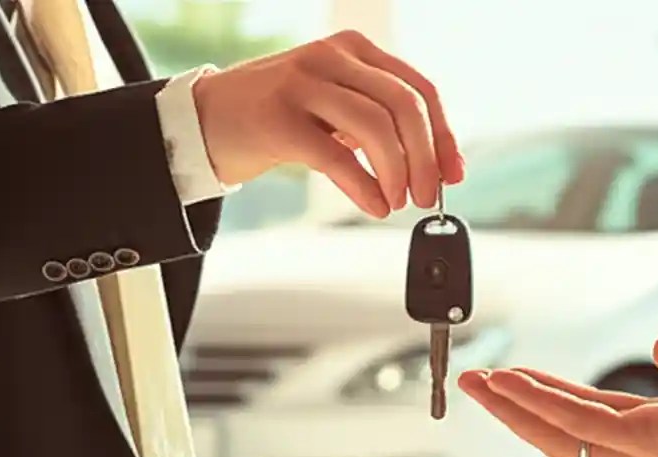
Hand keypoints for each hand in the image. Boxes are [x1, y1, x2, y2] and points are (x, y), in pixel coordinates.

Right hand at [191, 30, 463, 218]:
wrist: (203, 119)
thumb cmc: (277, 116)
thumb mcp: (335, 104)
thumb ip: (378, 121)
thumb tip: (432, 165)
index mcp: (354, 49)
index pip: (419, 88)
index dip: (444, 135)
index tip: (454, 173)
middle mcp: (331, 57)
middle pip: (404, 105)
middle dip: (426, 157)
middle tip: (428, 196)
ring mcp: (302, 83)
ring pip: (375, 126)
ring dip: (397, 172)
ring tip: (397, 200)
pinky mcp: (278, 118)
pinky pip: (336, 155)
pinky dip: (364, 186)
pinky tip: (374, 205)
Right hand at [459, 329, 657, 456]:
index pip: (593, 421)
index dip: (548, 399)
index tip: (511, 375)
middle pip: (567, 437)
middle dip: (516, 410)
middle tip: (472, 381)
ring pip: (567, 436)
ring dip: (520, 407)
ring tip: (480, 381)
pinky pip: (588, 425)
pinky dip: (548, 403)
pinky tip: (518, 383)